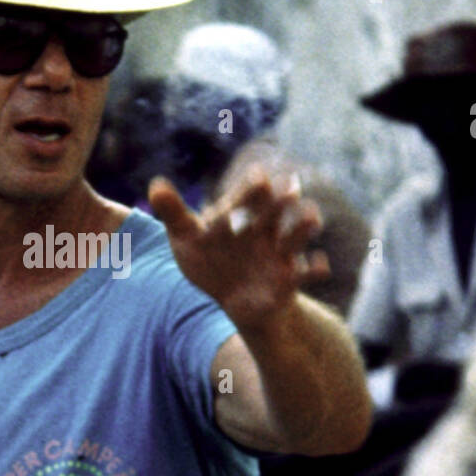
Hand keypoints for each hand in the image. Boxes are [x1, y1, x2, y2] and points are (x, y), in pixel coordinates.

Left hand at [148, 166, 329, 331]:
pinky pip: (307, 273)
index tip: (259, 178)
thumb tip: (155, 184)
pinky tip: (320, 265)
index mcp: (240, 213)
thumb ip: (174, 213)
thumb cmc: (210, 260)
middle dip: (282, 200)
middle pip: (275, 210)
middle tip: (289, 188)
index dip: (252, 189)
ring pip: (296, 235)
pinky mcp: (289, 277)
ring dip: (305, 226)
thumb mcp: (187, 238)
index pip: (248, 196)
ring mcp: (279, 251)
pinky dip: (316, 268)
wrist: (235, 297)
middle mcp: (264, 227)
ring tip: (312, 218)